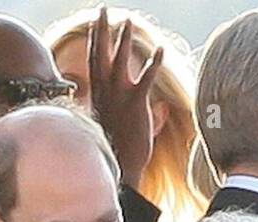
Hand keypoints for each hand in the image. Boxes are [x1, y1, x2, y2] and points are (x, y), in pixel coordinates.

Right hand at [88, 7, 163, 188]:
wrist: (120, 169)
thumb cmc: (123, 152)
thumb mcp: (128, 131)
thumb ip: (147, 114)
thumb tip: (163, 110)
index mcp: (99, 96)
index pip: (95, 62)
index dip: (97, 40)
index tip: (97, 23)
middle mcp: (106, 93)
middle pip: (100, 54)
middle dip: (101, 30)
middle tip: (102, 8)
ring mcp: (119, 97)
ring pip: (119, 61)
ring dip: (123, 40)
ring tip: (127, 20)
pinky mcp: (135, 105)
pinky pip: (146, 79)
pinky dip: (154, 64)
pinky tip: (161, 50)